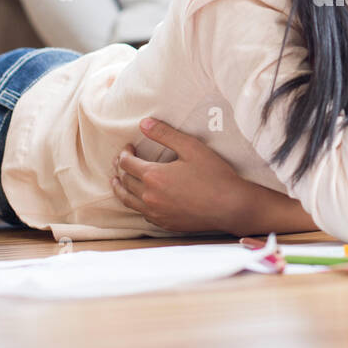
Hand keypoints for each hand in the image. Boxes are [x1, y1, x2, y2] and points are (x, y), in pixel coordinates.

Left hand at [111, 117, 252, 233]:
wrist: (230, 206)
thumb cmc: (214, 175)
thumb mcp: (191, 147)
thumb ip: (165, 134)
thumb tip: (143, 123)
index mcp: (153, 176)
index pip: (127, 163)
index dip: (124, 153)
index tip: (129, 147)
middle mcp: (149, 197)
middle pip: (125, 182)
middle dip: (120, 169)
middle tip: (120, 162)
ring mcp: (156, 213)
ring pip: (128, 201)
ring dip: (120, 189)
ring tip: (117, 182)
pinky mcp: (165, 224)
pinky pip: (143, 214)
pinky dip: (136, 204)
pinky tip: (140, 200)